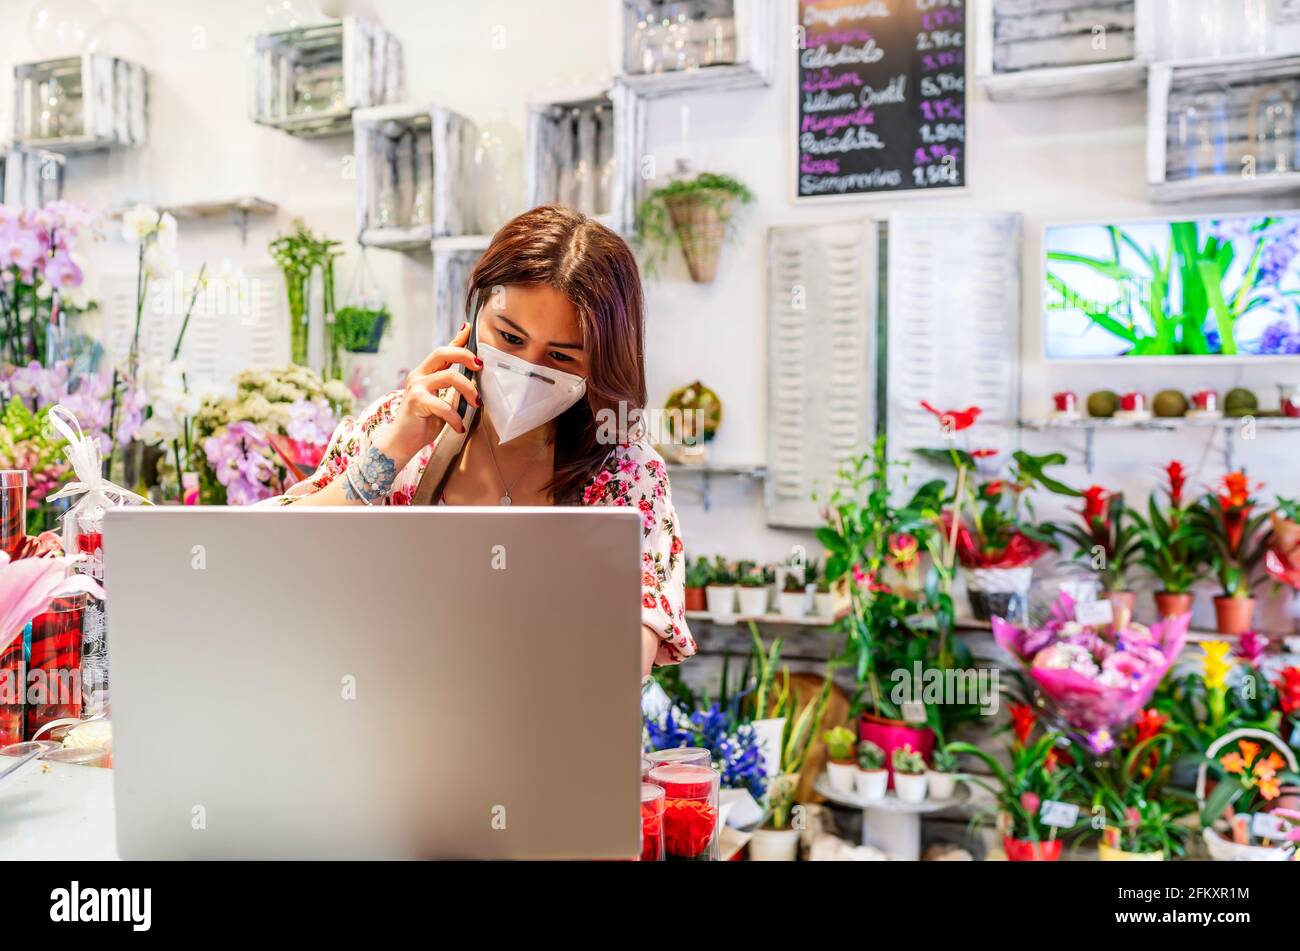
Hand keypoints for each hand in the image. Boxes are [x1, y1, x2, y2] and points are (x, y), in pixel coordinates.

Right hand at [374, 322, 480, 464]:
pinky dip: (455, 417)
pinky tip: (459, 427)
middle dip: (465, 355)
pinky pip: (444, 405)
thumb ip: (451, 389)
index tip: (469, 329)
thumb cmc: (422, 423)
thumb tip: (470, 377)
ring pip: (450, 377)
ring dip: (468, 390)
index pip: (443, 351)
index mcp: (424, 373)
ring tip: (476, 404)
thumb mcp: (440, 402)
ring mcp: (416, 387)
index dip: (457, 340)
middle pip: (443, 353)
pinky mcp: (416, 402)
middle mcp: (418, 375)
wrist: (401, 443)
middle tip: (480, 367)